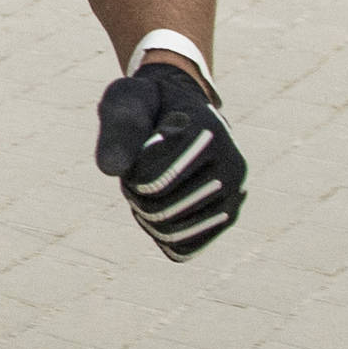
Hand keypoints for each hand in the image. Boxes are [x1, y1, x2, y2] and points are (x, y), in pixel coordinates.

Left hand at [95, 63, 245, 261]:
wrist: (182, 112)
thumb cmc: (148, 105)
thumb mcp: (128, 100)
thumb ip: (118, 128)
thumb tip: (110, 169)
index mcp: (211, 134)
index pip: (152, 179)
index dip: (129, 170)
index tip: (136, 147)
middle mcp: (234, 166)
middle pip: (161, 210)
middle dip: (135, 193)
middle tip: (138, 167)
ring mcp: (236, 196)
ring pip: (172, 233)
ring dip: (145, 213)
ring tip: (149, 183)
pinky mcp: (228, 217)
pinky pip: (184, 248)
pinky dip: (160, 234)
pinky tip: (160, 205)